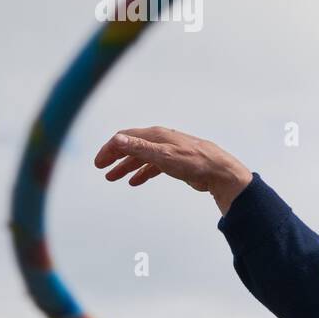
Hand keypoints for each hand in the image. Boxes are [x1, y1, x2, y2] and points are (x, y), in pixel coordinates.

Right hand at [93, 126, 252, 214]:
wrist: (220, 172)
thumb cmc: (194, 162)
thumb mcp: (163, 156)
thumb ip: (139, 148)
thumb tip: (117, 139)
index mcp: (156, 135)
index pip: (125, 138)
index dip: (109, 149)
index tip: (98, 163)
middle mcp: (161, 140)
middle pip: (132, 146)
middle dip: (115, 156)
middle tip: (102, 169)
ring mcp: (169, 150)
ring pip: (142, 157)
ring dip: (126, 166)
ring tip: (113, 178)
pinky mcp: (176, 162)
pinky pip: (154, 166)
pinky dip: (142, 172)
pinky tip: (135, 181)